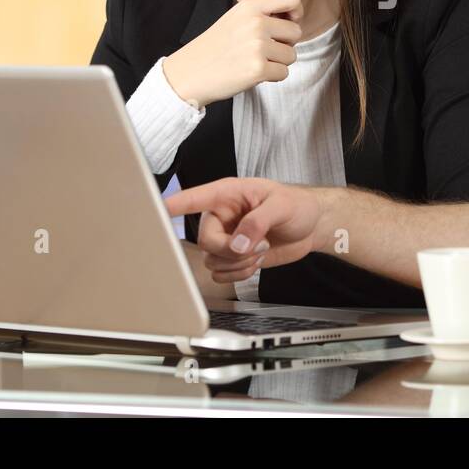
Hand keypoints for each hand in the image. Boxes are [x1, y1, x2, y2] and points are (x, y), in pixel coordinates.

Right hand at [162, 0, 303, 105]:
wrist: (190, 72)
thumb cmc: (216, 46)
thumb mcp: (236, 18)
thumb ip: (263, 12)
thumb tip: (296, 15)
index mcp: (250, 7)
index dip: (296, 12)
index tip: (288, 22)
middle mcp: (255, 23)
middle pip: (296, 32)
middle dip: (285, 44)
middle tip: (263, 49)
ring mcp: (257, 46)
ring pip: (291, 55)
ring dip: (278, 62)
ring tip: (254, 61)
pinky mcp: (257, 69)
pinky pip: (284, 73)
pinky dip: (272, 76)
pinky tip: (252, 72)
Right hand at [165, 178, 328, 282]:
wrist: (310, 226)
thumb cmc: (297, 205)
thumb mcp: (282, 205)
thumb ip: (258, 221)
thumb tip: (238, 243)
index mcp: (228, 195)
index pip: (195, 198)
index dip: (175, 204)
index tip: (158, 209)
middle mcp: (221, 217)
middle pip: (205, 241)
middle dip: (231, 250)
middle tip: (257, 244)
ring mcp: (225, 238)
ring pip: (212, 261)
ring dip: (239, 262)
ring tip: (261, 249)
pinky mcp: (232, 257)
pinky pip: (222, 274)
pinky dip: (239, 273)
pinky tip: (255, 262)